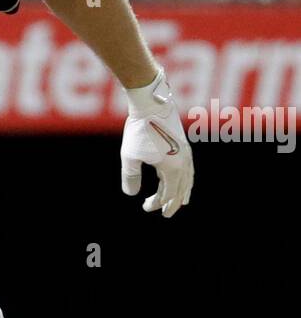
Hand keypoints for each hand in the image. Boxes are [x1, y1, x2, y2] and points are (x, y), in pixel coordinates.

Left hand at [120, 68, 193, 217]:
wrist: (152, 103)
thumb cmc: (139, 130)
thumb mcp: (130, 156)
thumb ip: (130, 176)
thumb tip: (131, 194)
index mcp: (172, 168)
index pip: (166, 194)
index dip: (156, 203)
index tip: (145, 206)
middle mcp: (183, 162)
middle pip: (180, 189)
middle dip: (173, 202)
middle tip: (166, 214)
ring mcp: (186, 152)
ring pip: (187, 178)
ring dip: (183, 191)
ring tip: (183, 201)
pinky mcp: (184, 144)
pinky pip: (188, 167)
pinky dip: (186, 177)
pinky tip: (181, 177)